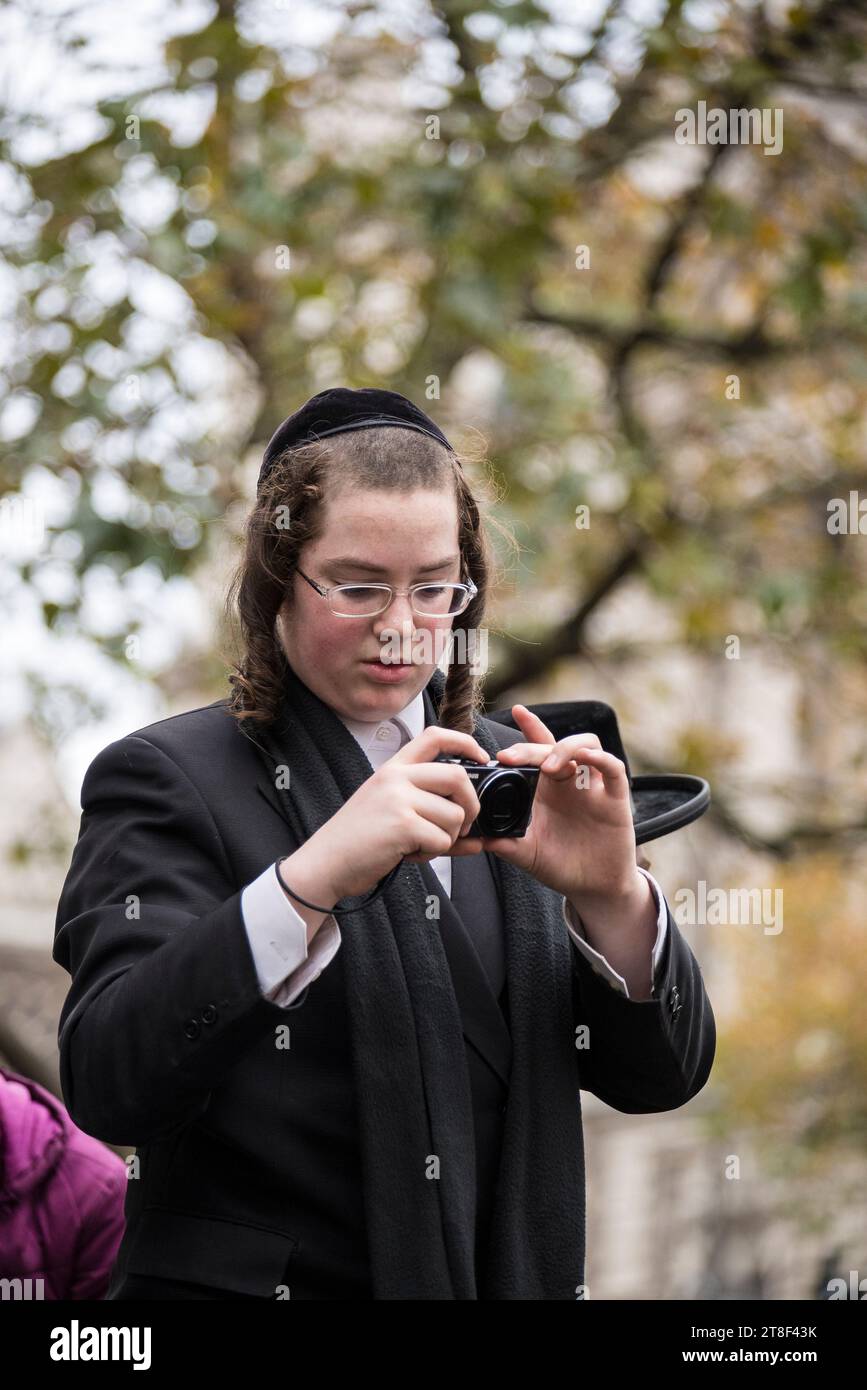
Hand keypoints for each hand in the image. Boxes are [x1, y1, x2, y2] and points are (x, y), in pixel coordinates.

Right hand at [304, 726, 487, 898]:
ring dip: (447, 838)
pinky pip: (443, 840)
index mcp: (393, 767)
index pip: (435, 736)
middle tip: (464, 825)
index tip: (481, 758)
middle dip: (471, 805)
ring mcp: (399, 799)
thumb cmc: (358, 838)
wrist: (325, 861)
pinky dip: (433, 854)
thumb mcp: (387, 806)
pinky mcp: (402, 825)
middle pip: (457, 777)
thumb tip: (473, 823)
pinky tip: (410, 854)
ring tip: (421, 844)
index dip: (466, 743)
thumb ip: (424, 802)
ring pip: (454, 815)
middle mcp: (396, 777)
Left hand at [451, 704, 641, 903]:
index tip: (516, 711)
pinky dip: (602, 758)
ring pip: (586, 744)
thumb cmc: (560, 865)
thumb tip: (478, 836)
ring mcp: (592, 787)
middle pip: (553, 747)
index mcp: (545, 788)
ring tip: (550, 767)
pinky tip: (588, 759)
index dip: (530, 728)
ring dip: (566, 747)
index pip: (537, 749)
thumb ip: (505, 843)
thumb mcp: (527, 854)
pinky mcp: (615, 799)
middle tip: (510, 757)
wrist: (593, 888)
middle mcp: (569, 781)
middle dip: (531, 747)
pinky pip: (613, 768)